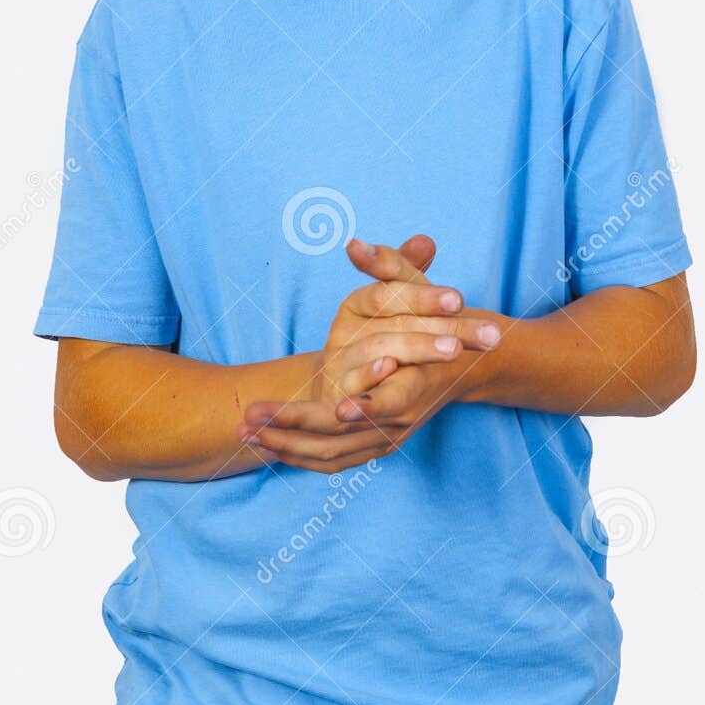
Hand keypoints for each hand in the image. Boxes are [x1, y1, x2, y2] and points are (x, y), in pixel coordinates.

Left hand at [236, 234, 502, 473]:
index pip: (389, 404)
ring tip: (243, 431)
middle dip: (294, 424)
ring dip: (285, 445)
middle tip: (249, 416)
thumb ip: (388, 265)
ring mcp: (386, 438)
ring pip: (331, 453)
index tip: (335, 406)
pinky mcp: (372, 447)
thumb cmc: (437, 320)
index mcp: (417, 382)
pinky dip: (297, 457)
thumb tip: (355, 243)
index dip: (363, 407)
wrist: (461, 365)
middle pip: (344, 434)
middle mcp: (401, 419)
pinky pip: (331, 462)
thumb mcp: (417, 287)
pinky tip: (263, 445)